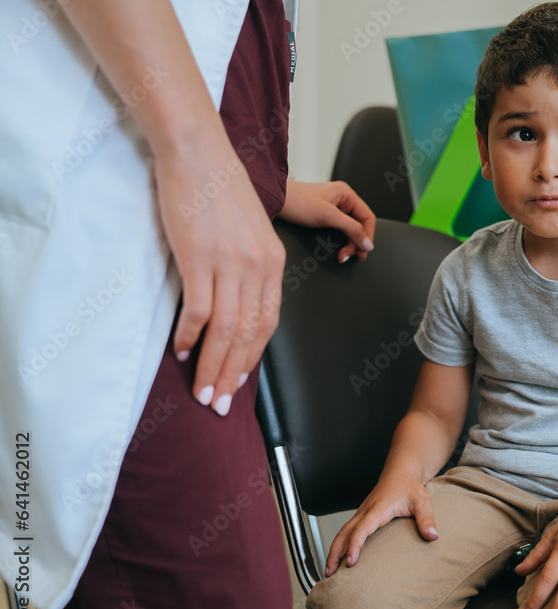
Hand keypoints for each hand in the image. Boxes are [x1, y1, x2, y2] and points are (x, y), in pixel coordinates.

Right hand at [156, 141, 285, 416]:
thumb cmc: (220, 193)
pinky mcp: (199, 256)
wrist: (199, 154)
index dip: (252, 360)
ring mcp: (229, 263)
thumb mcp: (250, 234)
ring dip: (213, 365)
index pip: (267, 324)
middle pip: (249, 334)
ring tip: (202, 392)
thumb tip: (233, 313)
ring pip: (226, 329)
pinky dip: (191, 335)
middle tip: (219, 404)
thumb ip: (248, 271)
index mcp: (273, 263)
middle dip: (233, 374)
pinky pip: (198, 308)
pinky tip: (183, 352)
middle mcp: (257, 267)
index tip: (238, 386)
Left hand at [278, 180, 375, 262]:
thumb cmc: (296, 202)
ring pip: (350, 230)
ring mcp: (333, 208)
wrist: (274, 200)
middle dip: (356, 243)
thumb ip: (351, 229)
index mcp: (346, 194)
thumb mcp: (328, 216)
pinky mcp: (324, 216)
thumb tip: (367, 243)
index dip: (368, 235)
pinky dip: (340, 242)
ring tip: (342, 256)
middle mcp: (342, 200)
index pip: (367, 217)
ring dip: (348, 245)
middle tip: (350, 256)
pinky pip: (340, 231)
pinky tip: (337, 249)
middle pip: (359, 226)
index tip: (364, 250)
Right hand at [325, 471, 437, 575]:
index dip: (355, 545)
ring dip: (333, 551)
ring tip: (328, 573)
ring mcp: (361, 513)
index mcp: (378, 508)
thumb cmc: (411, 487)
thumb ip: (427, 518)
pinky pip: (346, 532)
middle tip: (329, 575)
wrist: (401, 473)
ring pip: (342, 533)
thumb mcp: (422, 501)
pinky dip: (339, 545)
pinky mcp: (361, 516)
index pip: (362, 529)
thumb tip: (433, 537)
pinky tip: (338, 559)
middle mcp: (365, 511)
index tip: (351, 562)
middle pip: (344, 533)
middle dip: (335, 553)